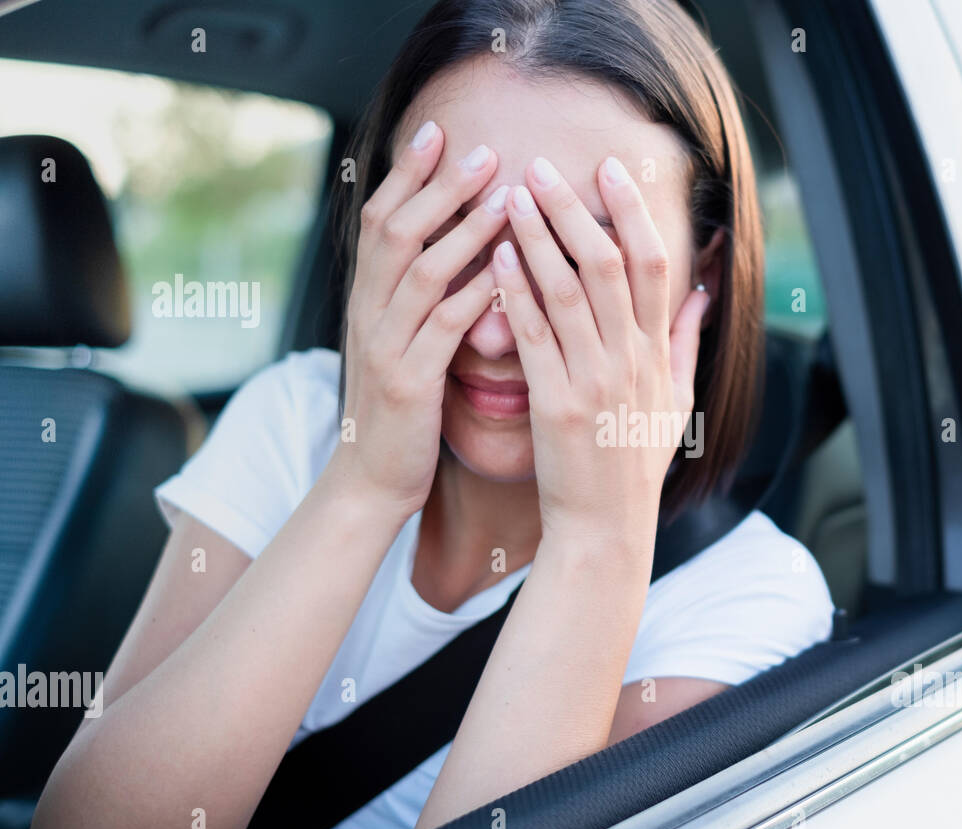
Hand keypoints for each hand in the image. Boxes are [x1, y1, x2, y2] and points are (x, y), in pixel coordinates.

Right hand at [330, 122, 508, 516]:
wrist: (370, 478)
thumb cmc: (400, 409)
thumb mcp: (400, 343)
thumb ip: (416, 299)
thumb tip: (452, 251)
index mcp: (367, 299)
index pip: (380, 219)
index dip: (407, 175)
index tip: (439, 132)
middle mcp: (368, 313)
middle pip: (396, 232)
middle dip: (438, 187)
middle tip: (481, 150)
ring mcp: (385, 346)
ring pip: (420, 272)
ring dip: (463, 231)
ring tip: (504, 198)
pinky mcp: (408, 382)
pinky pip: (443, 328)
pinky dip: (475, 296)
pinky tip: (509, 274)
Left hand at [490, 155, 710, 546]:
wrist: (606, 527)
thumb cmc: (637, 465)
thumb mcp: (677, 403)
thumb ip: (687, 343)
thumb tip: (701, 291)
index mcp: (658, 354)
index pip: (654, 265)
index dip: (633, 212)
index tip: (610, 169)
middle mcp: (630, 360)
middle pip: (608, 265)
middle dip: (574, 209)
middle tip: (542, 167)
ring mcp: (593, 381)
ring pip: (567, 291)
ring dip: (538, 237)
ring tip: (510, 196)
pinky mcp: (554, 404)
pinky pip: (534, 337)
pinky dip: (516, 292)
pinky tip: (497, 257)